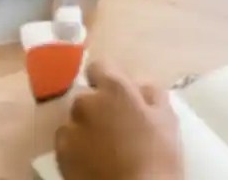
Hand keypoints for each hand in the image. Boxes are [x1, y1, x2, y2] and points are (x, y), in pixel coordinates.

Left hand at [54, 61, 182, 179]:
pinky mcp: (60, 152)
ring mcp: (70, 127)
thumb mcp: (167, 121)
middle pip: (87, 96)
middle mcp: (86, 102)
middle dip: (98, 107)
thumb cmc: (157, 157)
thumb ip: (152, 94)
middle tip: (116, 127)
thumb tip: (140, 83)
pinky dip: (76, 148)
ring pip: (76, 120)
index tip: (118, 95)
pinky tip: (93, 161)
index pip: (100, 66)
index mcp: (114, 89)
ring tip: (104, 148)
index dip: (108, 78)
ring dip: (86, 127)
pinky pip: (67, 141)